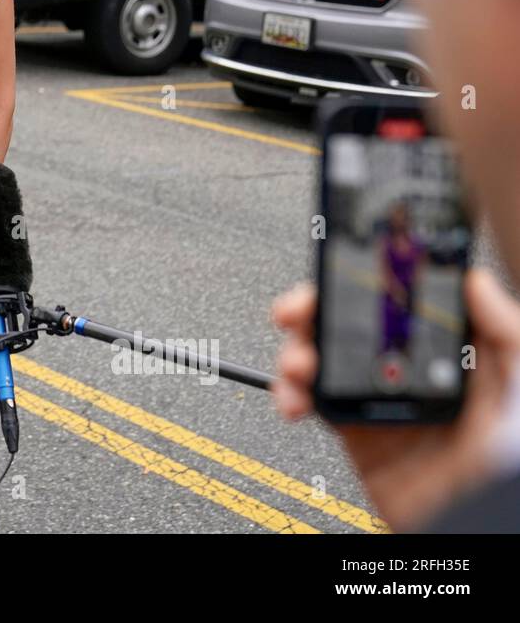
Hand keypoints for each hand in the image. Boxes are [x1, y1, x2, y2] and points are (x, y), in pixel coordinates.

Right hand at [271, 269, 519, 530]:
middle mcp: (405, 370)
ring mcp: (376, 399)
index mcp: (443, 351)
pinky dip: (292, 396)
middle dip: (311, 312)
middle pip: (345, 325)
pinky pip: (313, 404)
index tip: (335, 272)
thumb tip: (475, 281)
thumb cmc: (508, 455)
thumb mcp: (517, 381)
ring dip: (296, 354)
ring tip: (297, 365)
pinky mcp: (354, 431)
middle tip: (296, 313)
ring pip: (320, 359)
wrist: (479, 518)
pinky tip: (295, 399)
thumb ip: (502, 331)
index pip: (392, 303)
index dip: (358, 283)